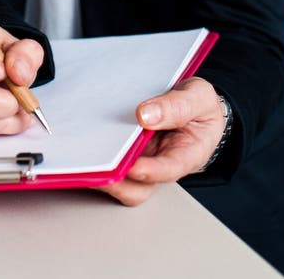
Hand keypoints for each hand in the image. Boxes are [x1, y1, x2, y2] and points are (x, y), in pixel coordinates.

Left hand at [98, 77, 226, 205]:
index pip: (169, 169)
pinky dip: (96, 153)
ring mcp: (141, 159)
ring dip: (102, 170)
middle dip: (117, 180)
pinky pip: (110, 159)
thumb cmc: (200, 106)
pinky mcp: (125, 151)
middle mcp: (160, 162)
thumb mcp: (198, 97)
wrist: (194, 104)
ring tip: (86, 153)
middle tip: (99, 166)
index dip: (150, 171)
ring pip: (120, 177)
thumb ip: (176, 106)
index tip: (133, 166)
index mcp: (186, 154)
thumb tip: (145, 114)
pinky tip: (84, 138)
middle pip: (138, 186)